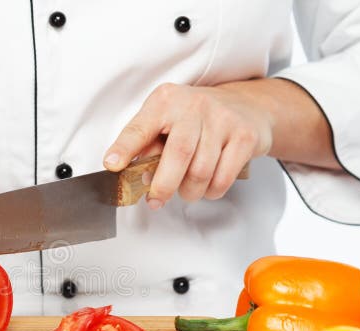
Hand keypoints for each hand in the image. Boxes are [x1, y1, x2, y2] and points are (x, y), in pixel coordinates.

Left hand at [103, 82, 274, 207]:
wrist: (247, 106)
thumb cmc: (197, 119)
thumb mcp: (166, 122)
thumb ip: (148, 145)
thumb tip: (134, 174)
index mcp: (165, 101)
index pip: (140, 128)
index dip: (125, 149)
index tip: (112, 165)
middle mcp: (193, 105)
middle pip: (177, 155)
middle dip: (163, 186)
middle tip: (156, 201)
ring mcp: (222, 119)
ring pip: (201, 172)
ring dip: (189, 192)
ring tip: (186, 190)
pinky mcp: (245, 136)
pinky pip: (223, 177)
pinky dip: (211, 191)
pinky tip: (207, 186)